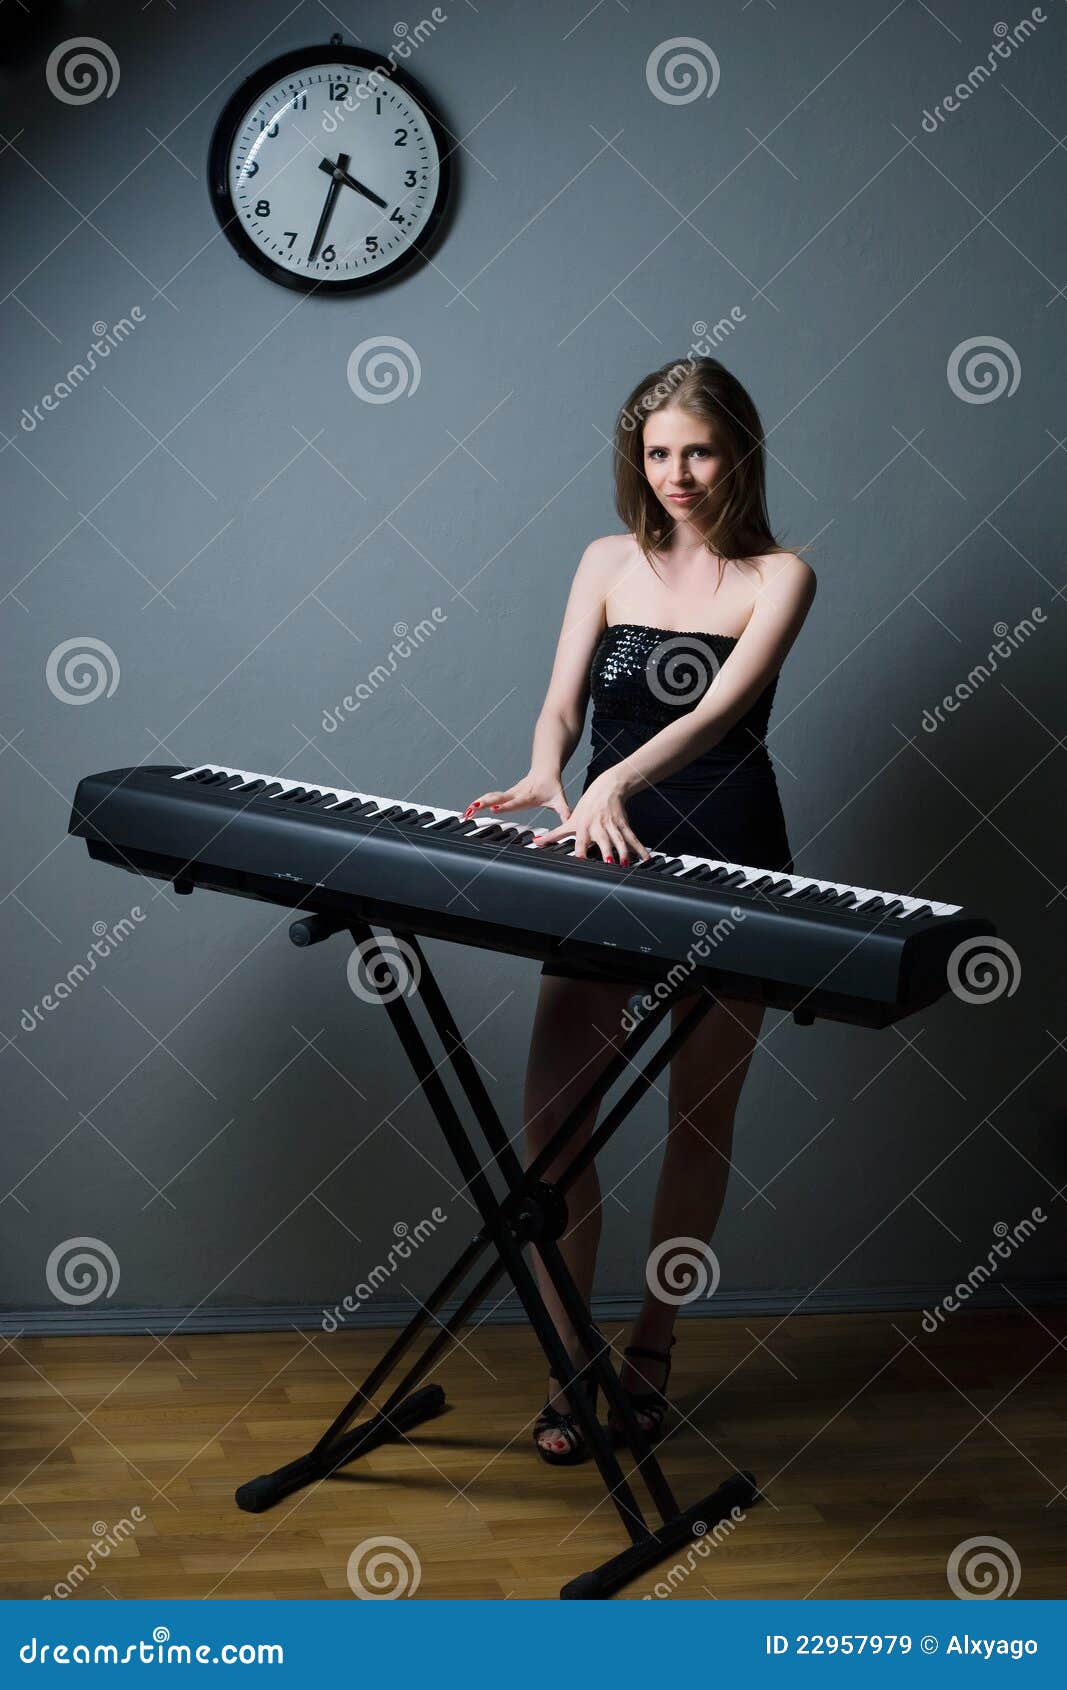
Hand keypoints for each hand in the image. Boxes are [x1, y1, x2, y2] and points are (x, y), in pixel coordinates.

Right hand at [462, 769, 570, 825]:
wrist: (546, 768)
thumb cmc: (552, 786)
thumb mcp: (560, 800)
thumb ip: (565, 812)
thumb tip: (572, 825)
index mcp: (528, 796)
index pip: (515, 801)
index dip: (505, 806)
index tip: (494, 808)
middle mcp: (516, 793)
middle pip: (497, 797)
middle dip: (484, 803)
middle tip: (472, 809)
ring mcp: (509, 792)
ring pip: (491, 796)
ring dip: (478, 803)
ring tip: (466, 812)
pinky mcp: (506, 793)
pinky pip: (490, 797)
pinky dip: (479, 803)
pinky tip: (469, 810)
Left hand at [532, 771, 650, 864]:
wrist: (607, 788)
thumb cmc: (586, 807)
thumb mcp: (570, 820)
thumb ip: (554, 835)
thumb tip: (536, 843)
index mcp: (584, 827)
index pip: (581, 840)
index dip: (581, 850)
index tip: (582, 859)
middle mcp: (598, 827)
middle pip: (603, 840)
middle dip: (607, 850)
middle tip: (610, 862)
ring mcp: (612, 826)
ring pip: (619, 840)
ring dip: (623, 851)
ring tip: (626, 864)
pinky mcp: (623, 825)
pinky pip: (632, 838)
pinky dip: (640, 848)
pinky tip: (645, 858)